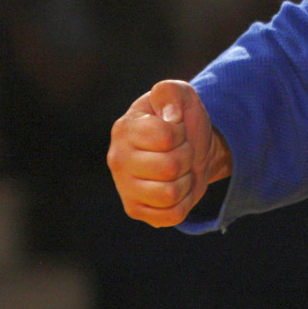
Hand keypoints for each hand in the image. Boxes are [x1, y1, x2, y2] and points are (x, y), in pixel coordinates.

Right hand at [107, 79, 230, 226]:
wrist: (190, 146)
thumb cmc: (180, 119)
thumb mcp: (180, 94)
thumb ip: (171, 92)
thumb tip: (170, 116)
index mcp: (124, 128)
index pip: (166, 136)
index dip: (181, 132)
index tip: (177, 128)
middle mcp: (117, 159)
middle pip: (170, 167)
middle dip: (186, 156)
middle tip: (180, 150)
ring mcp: (124, 188)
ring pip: (170, 194)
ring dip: (185, 181)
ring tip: (178, 169)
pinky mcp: (135, 210)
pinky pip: (172, 216)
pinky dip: (183, 202)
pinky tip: (176, 188)